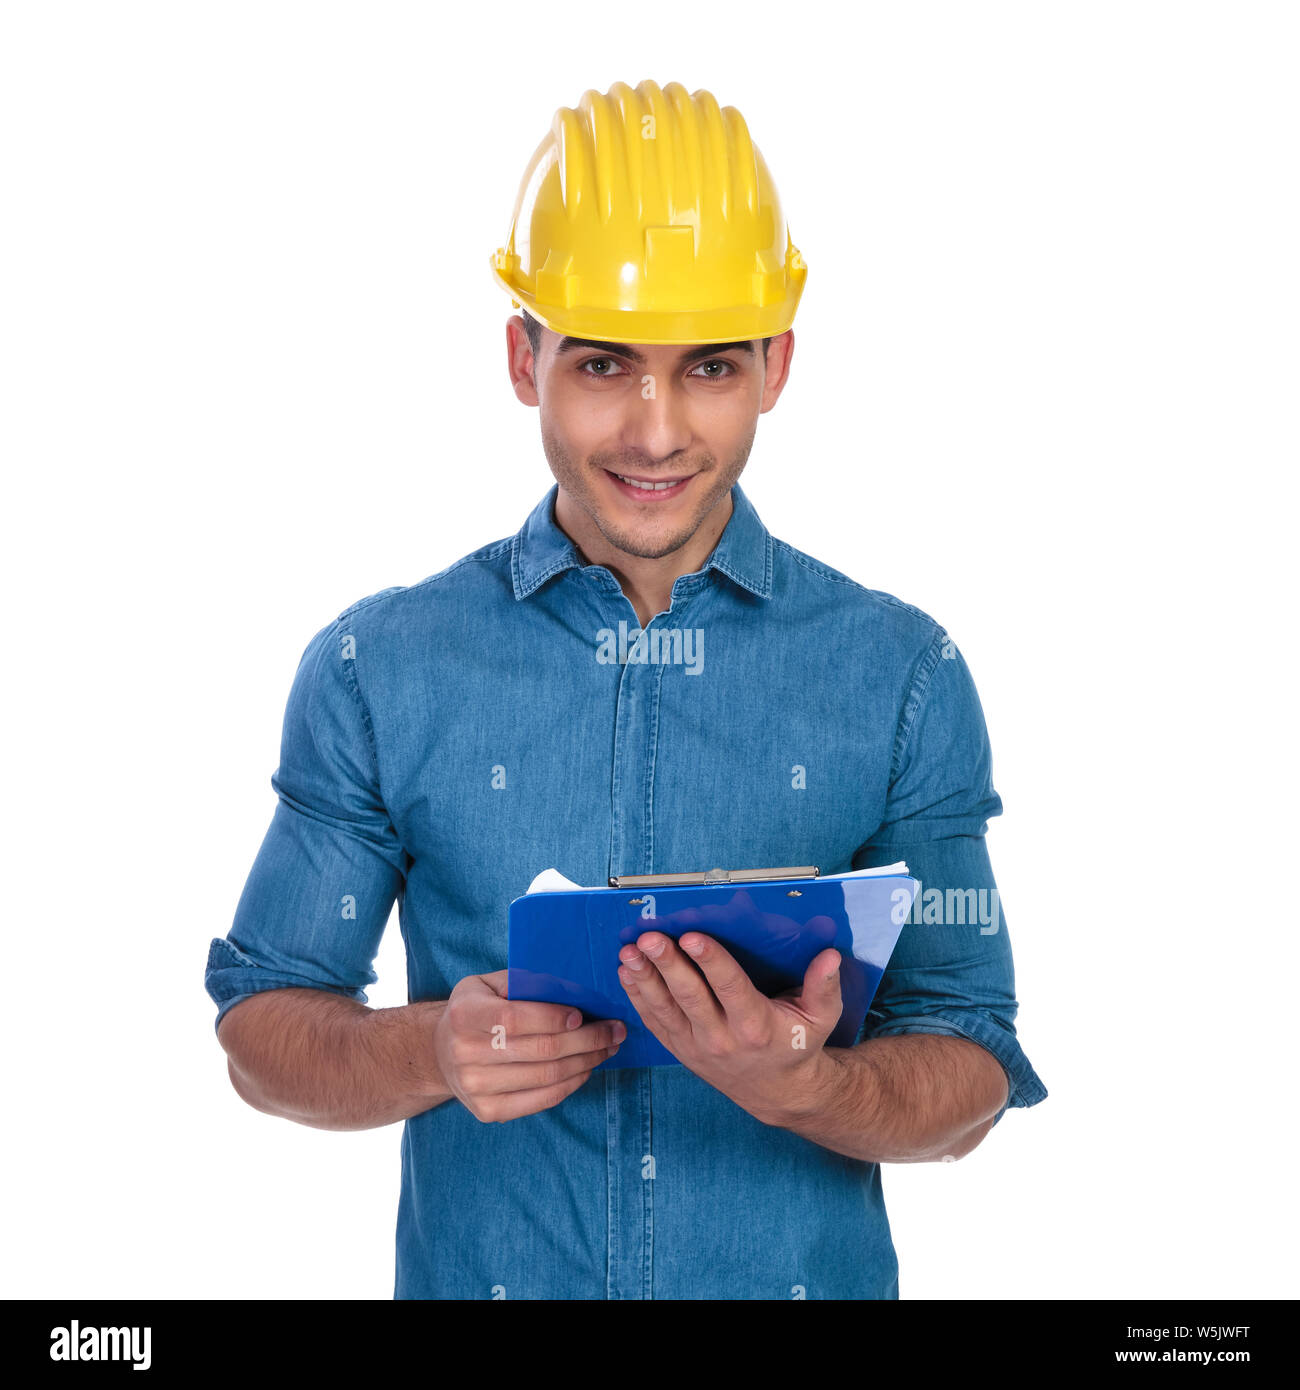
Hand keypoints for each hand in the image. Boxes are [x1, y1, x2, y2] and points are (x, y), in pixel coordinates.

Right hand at [434, 969, 624, 1122]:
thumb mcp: (487, 984)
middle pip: (541, 1050)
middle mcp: (466, 1053)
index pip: (516, 1018)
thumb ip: (522, 983)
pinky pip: (541, 1100)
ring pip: (546, 1077)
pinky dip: (571, 1084)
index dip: (554, 1018)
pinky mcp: (488, 1111)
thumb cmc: (475, 1009)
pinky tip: (586, 1069)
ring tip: (608, 1048)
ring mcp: (476, 1088)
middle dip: (587, 1040)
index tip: (583, 1014)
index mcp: (465, 1014)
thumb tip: (572, 988)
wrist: (440, 1053)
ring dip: (586, 1062)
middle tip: (615, 1030)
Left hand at [617, 931, 842, 1125]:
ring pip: (665, 1010)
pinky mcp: (681, 1050)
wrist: (777, 1092)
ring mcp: (697, 1047)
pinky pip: (655, 1023)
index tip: (692, 937)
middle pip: (690, 998)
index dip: (710, 962)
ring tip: (628, 952)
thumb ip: (824, 986)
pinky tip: (626, 973)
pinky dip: (638, 998)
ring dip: (644, 979)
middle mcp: (722, 1039)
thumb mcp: (821, 1019)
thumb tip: (830, 956)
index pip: (730, 989)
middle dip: (667, 965)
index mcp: (757, 1027)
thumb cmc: (798, 1044)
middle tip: (649, 938)